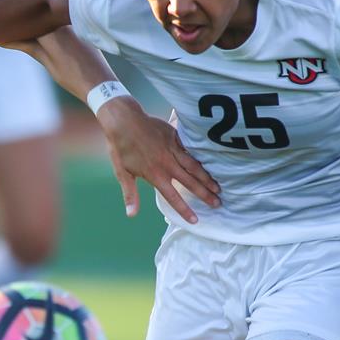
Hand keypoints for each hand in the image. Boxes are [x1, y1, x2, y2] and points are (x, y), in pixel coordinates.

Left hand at [96, 99, 218, 220]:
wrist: (124, 120)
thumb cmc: (120, 148)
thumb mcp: (122, 173)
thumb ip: (130, 194)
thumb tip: (131, 215)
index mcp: (155, 175)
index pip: (173, 196)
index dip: (184, 209)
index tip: (195, 219)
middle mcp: (167, 164)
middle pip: (190, 182)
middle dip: (205, 194)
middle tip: (218, 203)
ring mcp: (173, 149)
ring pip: (195, 166)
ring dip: (207, 178)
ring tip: (218, 187)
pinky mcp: (175, 137)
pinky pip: (191, 149)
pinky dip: (202, 157)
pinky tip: (212, 162)